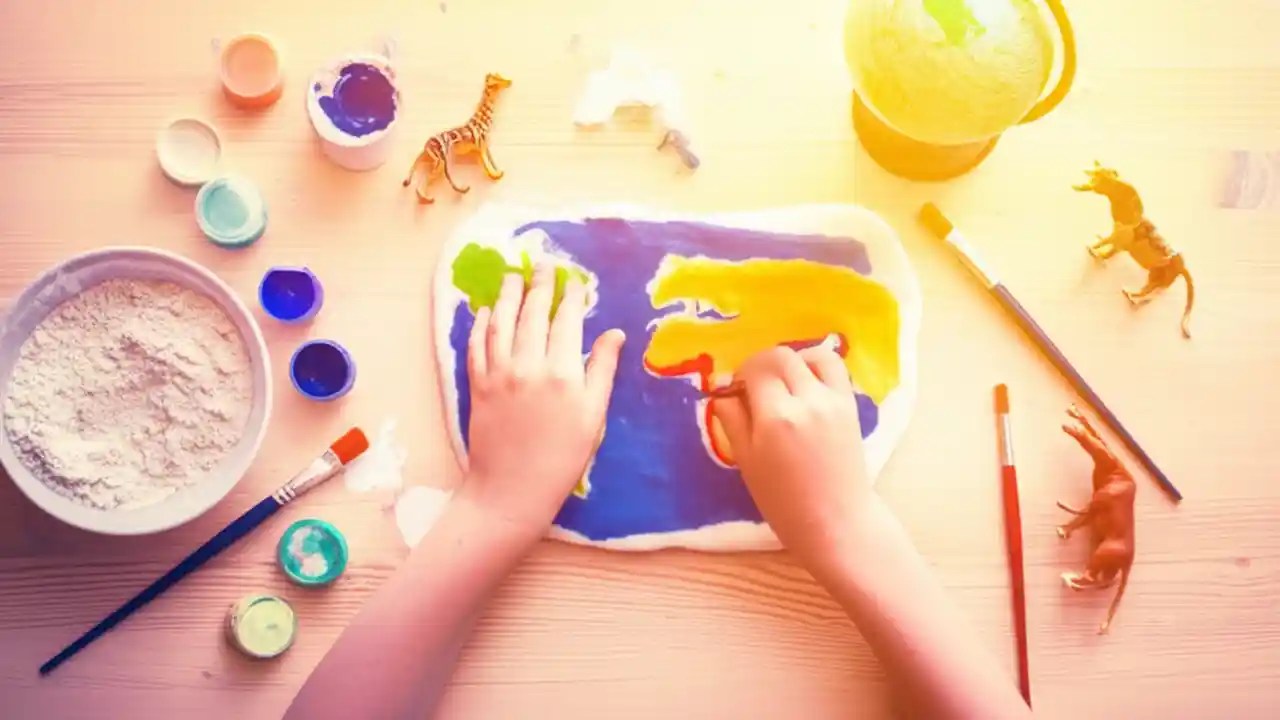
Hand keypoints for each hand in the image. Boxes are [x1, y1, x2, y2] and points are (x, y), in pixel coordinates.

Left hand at [460, 264, 625, 541]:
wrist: (512, 491)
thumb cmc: (562, 459)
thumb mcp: (593, 417)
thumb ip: (601, 371)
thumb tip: (614, 334)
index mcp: (563, 374)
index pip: (568, 322)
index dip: (572, 298)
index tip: (575, 281)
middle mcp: (528, 366)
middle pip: (534, 314)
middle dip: (540, 286)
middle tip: (544, 265)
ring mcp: (499, 374)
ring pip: (502, 323)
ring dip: (509, 296)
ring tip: (514, 276)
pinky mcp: (478, 385)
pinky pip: (477, 345)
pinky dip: (481, 324)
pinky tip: (487, 311)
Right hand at [712, 346, 872, 563]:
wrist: (835, 521)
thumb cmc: (783, 501)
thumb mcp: (746, 462)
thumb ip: (732, 420)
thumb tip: (724, 390)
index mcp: (776, 417)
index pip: (755, 371)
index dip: (741, 375)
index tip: (737, 391)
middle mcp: (807, 400)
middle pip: (781, 356)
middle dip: (762, 364)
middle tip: (755, 386)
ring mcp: (834, 400)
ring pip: (812, 355)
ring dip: (793, 359)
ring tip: (784, 381)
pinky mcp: (851, 405)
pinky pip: (835, 368)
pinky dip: (818, 366)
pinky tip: (807, 384)